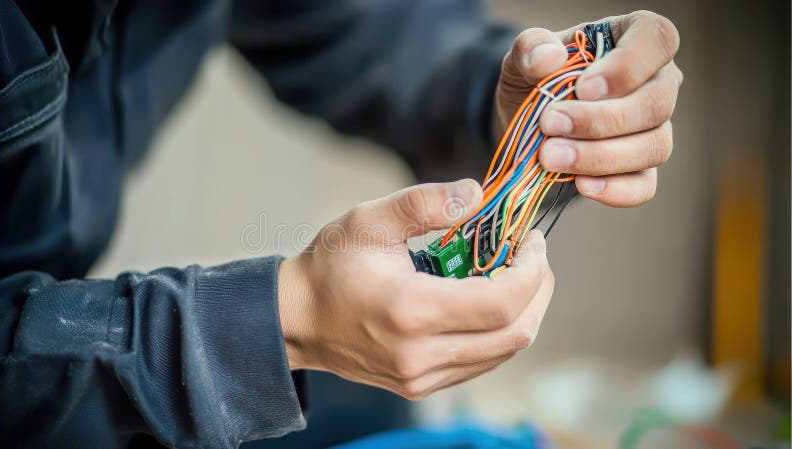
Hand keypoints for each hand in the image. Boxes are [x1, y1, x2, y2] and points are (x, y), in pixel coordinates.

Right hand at [278, 180, 553, 399]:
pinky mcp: (422, 386)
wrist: (297, 320)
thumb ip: (424, 203)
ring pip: (504, 352)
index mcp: (410, 310)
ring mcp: (422, 377)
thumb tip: (477, 193)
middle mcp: (421, 354)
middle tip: (533, 254)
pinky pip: (481, 362)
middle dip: (538, 290)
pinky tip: (489, 300)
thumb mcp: (369, 220)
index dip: (531, 269)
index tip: (532, 239)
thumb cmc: (330, 266)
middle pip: (515, 333)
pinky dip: (499, 330)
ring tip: (514, 272)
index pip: (501, 302)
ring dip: (523, 311)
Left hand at [495, 10, 682, 206]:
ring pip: (654, 147)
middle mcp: (656, 82)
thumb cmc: (535, 79)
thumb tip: (547, 58)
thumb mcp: (523, 57)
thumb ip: (530, 48)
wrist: (527, 124)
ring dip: (601, 156)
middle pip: (657, 104)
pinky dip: (614, 189)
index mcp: (634, 40)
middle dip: (601, 121)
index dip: (627, 66)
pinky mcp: (641, 170)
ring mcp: (654, 129)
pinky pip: (645, 186)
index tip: (583, 88)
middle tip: (549, 125)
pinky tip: (580, 184)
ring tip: (551, 157)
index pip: (658, 39)